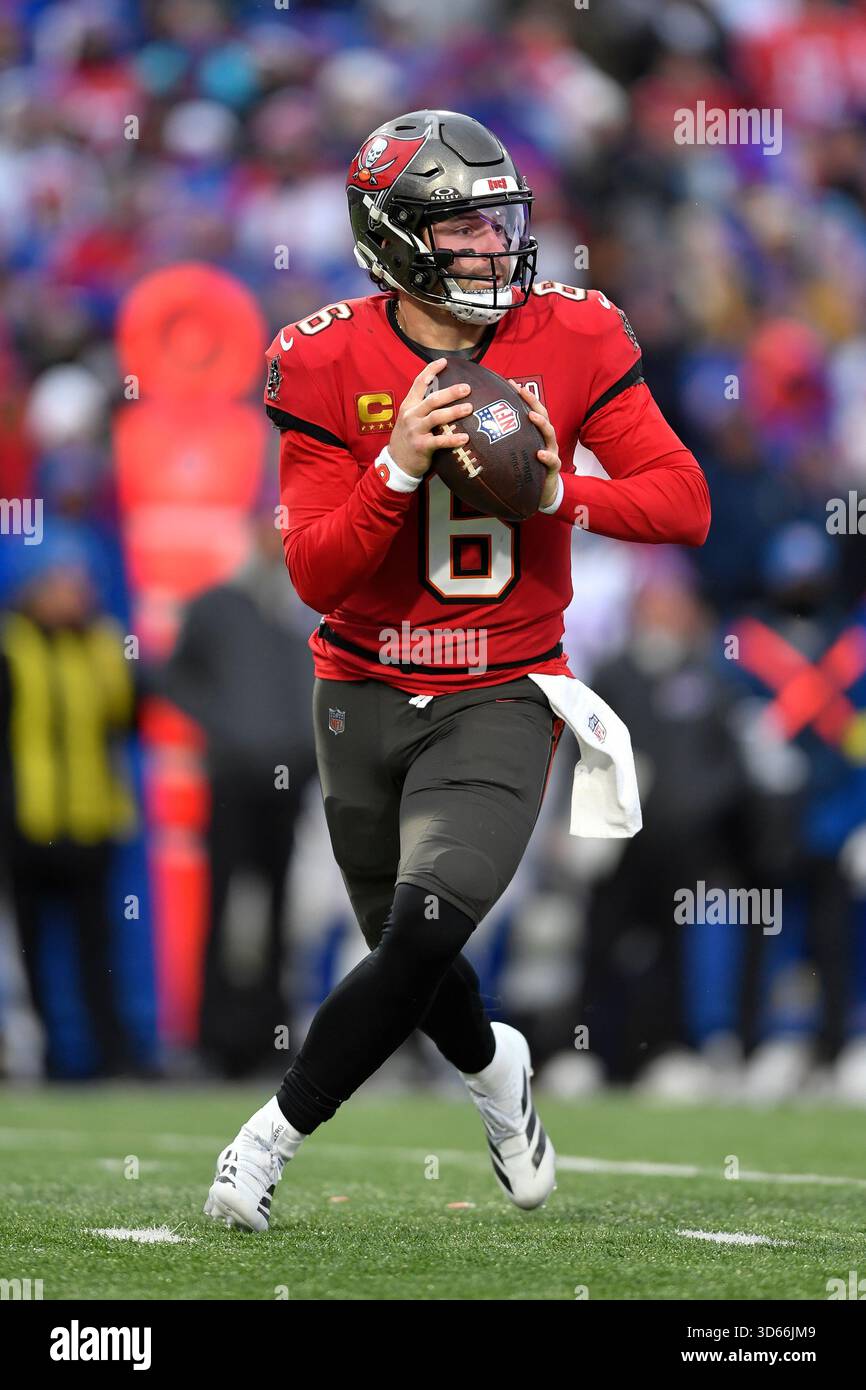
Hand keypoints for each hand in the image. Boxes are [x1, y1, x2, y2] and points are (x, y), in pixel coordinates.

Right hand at [388, 358, 473, 478]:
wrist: (396, 462)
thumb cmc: (408, 438)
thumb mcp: (409, 418)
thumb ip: (422, 406)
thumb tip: (444, 394)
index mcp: (409, 405)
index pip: (419, 382)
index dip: (431, 370)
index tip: (444, 361)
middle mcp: (411, 415)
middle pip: (432, 399)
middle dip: (451, 392)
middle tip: (467, 388)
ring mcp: (415, 431)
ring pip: (436, 417)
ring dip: (454, 412)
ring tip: (470, 408)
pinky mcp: (421, 446)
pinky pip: (439, 441)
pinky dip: (453, 439)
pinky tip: (465, 438)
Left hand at [509, 380, 560, 509]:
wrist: (541, 492)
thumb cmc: (526, 469)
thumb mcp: (515, 452)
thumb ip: (504, 440)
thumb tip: (479, 430)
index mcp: (536, 434)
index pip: (531, 409)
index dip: (523, 396)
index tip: (511, 383)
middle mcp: (545, 439)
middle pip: (543, 415)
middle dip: (533, 402)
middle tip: (522, 391)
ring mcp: (551, 451)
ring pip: (550, 434)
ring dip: (541, 423)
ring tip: (531, 416)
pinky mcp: (553, 468)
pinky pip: (552, 461)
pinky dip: (546, 456)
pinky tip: (539, 453)